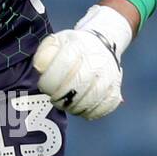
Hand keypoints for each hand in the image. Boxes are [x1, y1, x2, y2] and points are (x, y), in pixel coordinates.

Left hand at [32, 3, 132, 119]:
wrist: (100, 45)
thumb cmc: (72, 48)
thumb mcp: (55, 43)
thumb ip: (44, 54)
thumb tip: (40, 68)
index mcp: (79, 45)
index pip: (64, 64)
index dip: (50, 80)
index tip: (43, 86)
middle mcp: (98, 59)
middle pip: (79, 83)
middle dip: (61, 97)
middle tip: (54, 99)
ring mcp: (110, 75)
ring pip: (93, 98)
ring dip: (74, 107)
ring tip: (66, 105)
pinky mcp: (116, 88)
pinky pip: (105, 106)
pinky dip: (91, 112)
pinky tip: (81, 109)